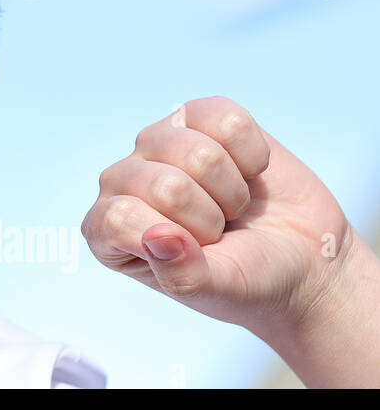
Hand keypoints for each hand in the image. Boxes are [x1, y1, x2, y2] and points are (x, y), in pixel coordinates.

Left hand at [82, 96, 359, 340]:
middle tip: (220, 230)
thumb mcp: (217, 293)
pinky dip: (253, 154)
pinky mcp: (196, 116)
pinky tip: (248, 172)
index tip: (197, 253)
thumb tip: (156, 236)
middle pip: (166, 185)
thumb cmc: (247, 280)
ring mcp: (156, 143)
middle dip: (211, 217)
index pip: (120, 219)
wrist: (302, 257)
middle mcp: (121, 181)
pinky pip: (228, 121)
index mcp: (107, 229)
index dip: (175, 239)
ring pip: (199, 152)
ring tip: (231, 205)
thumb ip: (183, 276)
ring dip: (232, 189)